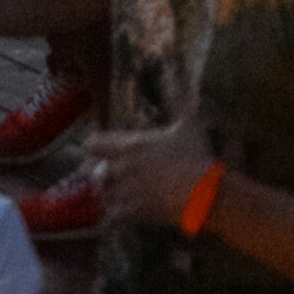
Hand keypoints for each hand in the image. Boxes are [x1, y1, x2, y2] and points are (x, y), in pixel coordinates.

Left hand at [86, 113, 217, 232]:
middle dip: (90, 169)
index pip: (94, 143)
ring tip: (105, 190)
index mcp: (132, 144)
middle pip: (90, 168)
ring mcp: (127, 190)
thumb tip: (186, 80)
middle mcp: (124, 167)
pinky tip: (117, 210)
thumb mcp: (189, 125)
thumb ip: (183, 102)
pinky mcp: (134, 211)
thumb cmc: (195, 155)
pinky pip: (112, 213)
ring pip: (99, 191)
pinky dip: (112, 211)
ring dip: (101, 190)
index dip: (90, 145)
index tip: (91, 147)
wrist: (203, 191)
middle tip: (93, 170)